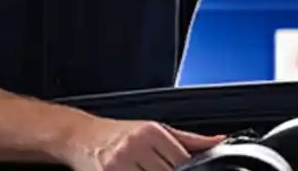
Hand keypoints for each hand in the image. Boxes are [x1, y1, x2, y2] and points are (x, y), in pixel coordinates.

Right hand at [63, 118, 224, 170]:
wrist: (79, 136)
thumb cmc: (116, 133)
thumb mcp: (153, 129)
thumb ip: (188, 140)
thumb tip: (218, 141)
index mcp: (151, 132)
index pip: (182, 160)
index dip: (187, 170)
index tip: (189, 170)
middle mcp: (135, 145)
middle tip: (159, 166)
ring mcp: (119, 163)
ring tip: (147, 168)